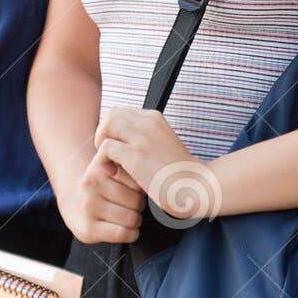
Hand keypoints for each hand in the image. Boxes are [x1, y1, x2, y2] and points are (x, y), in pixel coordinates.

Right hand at [61, 150, 144, 244]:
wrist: (74, 203)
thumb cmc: (105, 185)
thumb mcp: (115, 167)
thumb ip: (132, 165)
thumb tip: (158, 177)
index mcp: (101, 164)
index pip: (140, 181)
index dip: (144, 187)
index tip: (137, 188)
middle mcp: (91, 184)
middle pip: (138, 201)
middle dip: (140, 205)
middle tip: (132, 204)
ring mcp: (88, 207)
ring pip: (132, 218)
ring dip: (136, 220)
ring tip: (128, 215)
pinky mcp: (88, 229)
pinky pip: (122, 233)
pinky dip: (132, 234)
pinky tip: (127, 229)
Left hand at [93, 108, 221, 225]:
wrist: (196, 186)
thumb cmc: (178, 172)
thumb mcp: (162, 144)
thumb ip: (143, 137)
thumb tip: (118, 140)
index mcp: (154, 118)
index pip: (120, 112)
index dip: (112, 128)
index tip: (116, 146)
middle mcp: (148, 122)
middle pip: (110, 115)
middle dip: (103, 133)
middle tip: (108, 154)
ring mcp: (142, 138)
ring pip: (106, 127)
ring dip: (102, 145)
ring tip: (110, 162)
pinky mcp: (136, 156)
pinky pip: (107, 148)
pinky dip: (104, 161)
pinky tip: (113, 173)